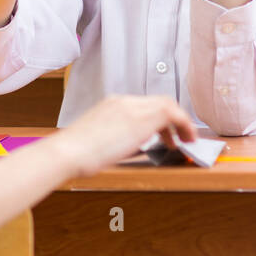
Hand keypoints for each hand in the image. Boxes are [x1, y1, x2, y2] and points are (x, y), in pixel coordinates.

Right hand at [49, 95, 198, 176]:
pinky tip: (186, 139)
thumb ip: (118, 137)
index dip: (159, 119)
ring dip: (180, 122)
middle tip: (179, 137)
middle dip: (172, 119)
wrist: (69, 152)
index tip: (164, 133)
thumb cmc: (77, 153)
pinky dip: (183, 124)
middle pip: (158, 101)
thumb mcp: (99, 139)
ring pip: (167, 104)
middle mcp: (123, 101)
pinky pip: (172, 114)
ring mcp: (132, 107)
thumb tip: (133, 147)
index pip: (144, 105)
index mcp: (112, 105)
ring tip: (186, 139)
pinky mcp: (141, 117)